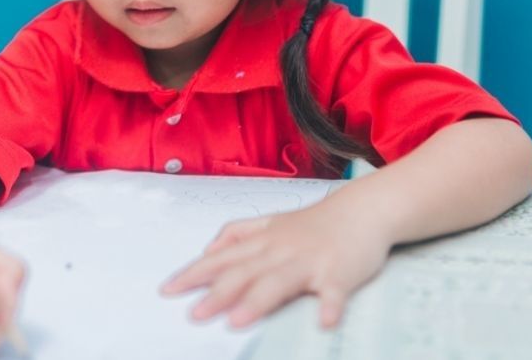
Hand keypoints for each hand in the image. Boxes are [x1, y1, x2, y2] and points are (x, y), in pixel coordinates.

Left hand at [159, 202, 391, 329]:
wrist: (363, 210)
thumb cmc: (316, 222)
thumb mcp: (271, 222)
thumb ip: (238, 233)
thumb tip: (208, 250)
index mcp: (263, 240)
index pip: (221, 258)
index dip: (194, 274)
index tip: (168, 290)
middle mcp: (281, 250)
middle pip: (244, 272)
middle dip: (217, 294)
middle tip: (195, 314)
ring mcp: (309, 261)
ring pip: (279, 281)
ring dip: (258, 302)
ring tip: (237, 321)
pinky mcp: (339, 272)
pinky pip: (334, 291)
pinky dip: (329, 305)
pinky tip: (323, 321)